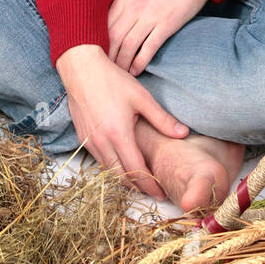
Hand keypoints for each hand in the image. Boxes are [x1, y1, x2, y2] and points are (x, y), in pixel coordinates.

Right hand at [55, 45, 189, 197]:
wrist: (81, 70)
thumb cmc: (113, 81)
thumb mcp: (142, 98)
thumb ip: (162, 119)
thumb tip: (183, 133)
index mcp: (118, 135)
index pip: (136, 170)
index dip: (149, 184)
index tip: (160, 193)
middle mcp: (102, 142)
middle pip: (120, 176)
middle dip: (138, 187)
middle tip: (152, 192)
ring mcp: (89, 141)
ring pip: (108, 171)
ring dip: (123, 180)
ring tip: (140, 183)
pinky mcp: (82, 138)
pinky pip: (98, 160)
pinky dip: (111, 168)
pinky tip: (121, 165)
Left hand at [107, 0, 208, 74]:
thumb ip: (124, 4)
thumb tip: (111, 24)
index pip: (104, 26)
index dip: (98, 44)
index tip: (97, 56)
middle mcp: (134, 8)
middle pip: (113, 38)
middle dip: (107, 57)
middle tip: (104, 70)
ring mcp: (150, 17)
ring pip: (128, 46)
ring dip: (122, 63)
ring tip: (119, 74)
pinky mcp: (166, 25)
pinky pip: (148, 47)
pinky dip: (140, 62)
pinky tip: (136, 71)